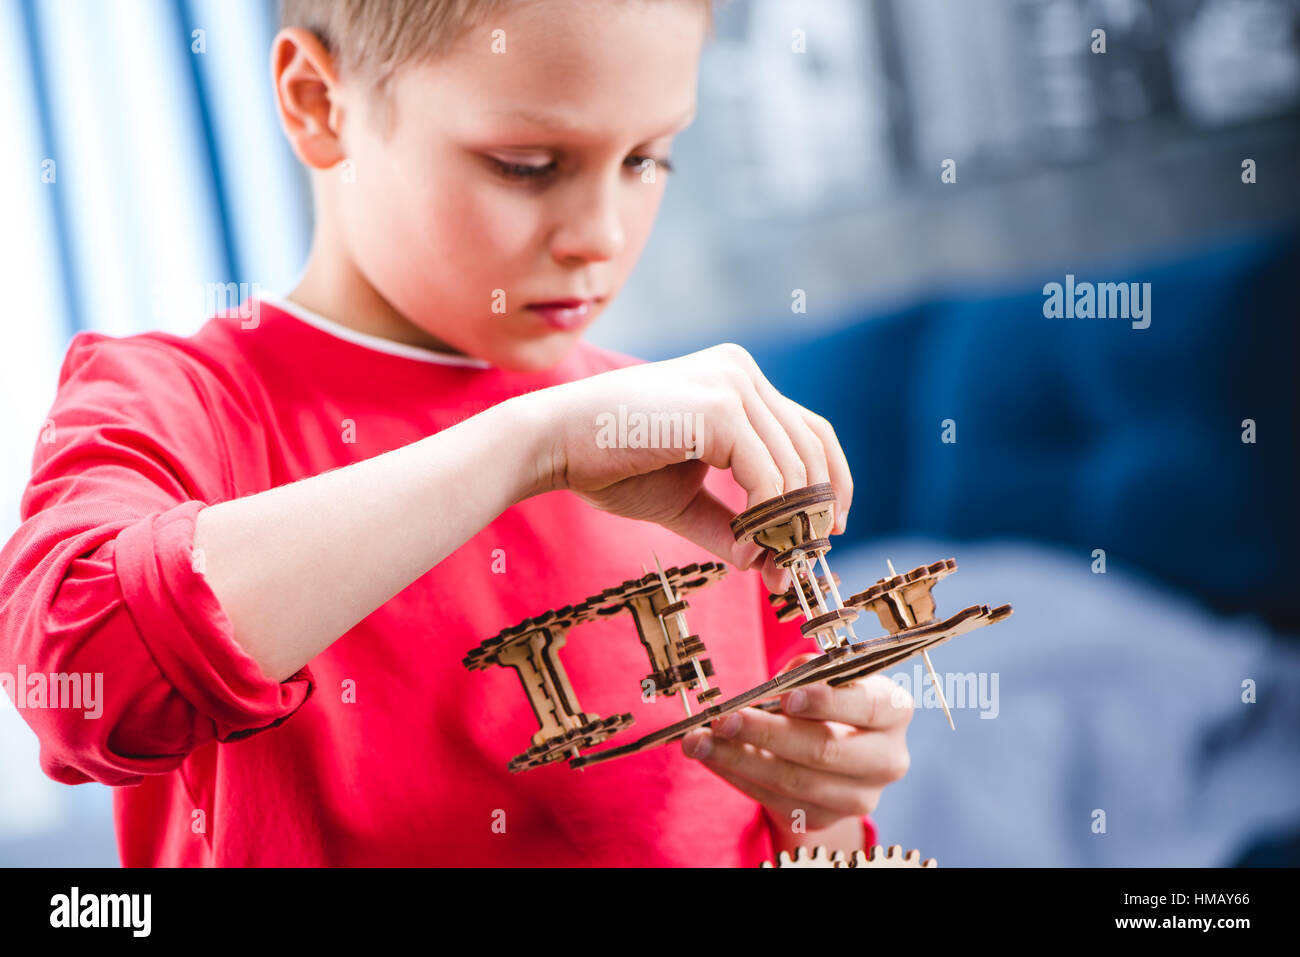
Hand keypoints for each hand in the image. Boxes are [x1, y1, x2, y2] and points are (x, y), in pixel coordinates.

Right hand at [523, 343, 851, 590]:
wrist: (552, 442)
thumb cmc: (608, 464)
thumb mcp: (684, 498)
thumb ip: (733, 523)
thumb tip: (775, 565)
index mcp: (737, 380)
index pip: (809, 430)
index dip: (830, 482)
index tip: (824, 531)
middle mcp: (742, 372)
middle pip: (812, 448)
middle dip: (813, 513)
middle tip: (797, 563)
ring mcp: (733, 384)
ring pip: (794, 468)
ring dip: (786, 526)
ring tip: (766, 564)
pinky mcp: (720, 408)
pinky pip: (768, 477)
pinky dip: (765, 521)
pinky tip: (743, 550)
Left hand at [680, 653, 912, 831]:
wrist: (833, 749)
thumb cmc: (828, 697)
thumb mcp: (826, 674)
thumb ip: (807, 672)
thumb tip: (778, 685)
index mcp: (894, 711)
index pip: (867, 707)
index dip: (828, 702)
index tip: (788, 696)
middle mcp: (887, 759)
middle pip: (824, 750)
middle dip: (767, 733)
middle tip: (724, 719)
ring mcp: (858, 797)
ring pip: (793, 781)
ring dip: (738, 758)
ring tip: (699, 740)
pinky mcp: (825, 819)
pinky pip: (774, 800)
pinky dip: (736, 775)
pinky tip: (710, 756)